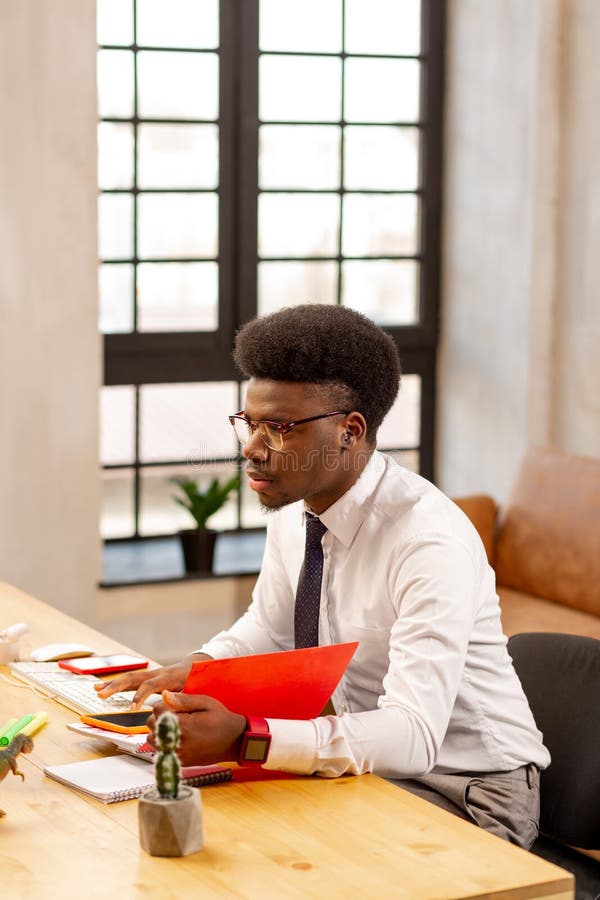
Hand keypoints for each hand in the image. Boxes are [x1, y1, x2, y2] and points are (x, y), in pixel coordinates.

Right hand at [93, 653, 211, 709]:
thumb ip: (183, 699)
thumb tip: (172, 707)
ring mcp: (150, 674)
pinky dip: (115, 684)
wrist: (196, 665)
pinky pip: (129, 680)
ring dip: (112, 684)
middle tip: (102, 695)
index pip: (150, 685)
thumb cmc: (196, 681)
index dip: (140, 696)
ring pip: (129, 677)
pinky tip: (102, 688)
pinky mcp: (146, 677)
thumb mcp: (194, 690)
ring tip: (96, 690)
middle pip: (134, 677)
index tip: (131, 709)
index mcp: (168, 678)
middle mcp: (156, 673)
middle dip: (117, 686)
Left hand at [147, 691, 245, 765]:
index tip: (177, 706)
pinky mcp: (179, 761)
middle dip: (161, 716)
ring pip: (152, 738)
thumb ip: (183, 700)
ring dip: (160, 730)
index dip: (166, 704)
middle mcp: (177, 742)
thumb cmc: (221, 719)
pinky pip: (160, 750)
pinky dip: (165, 743)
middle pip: (150, 723)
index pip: (157, 709)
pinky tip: (179, 737)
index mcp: (183, 725)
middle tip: (178, 715)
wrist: (234, 741)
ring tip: (178, 726)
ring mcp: (177, 754)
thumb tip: (164, 695)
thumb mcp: (205, 702)